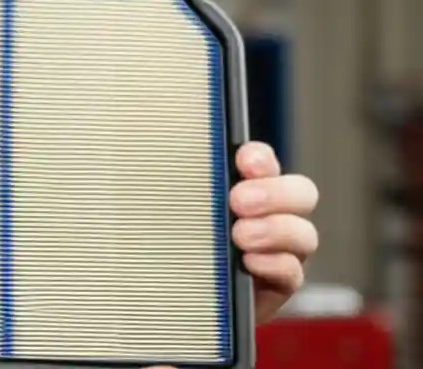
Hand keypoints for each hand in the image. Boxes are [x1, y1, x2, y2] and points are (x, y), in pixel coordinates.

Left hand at [132, 145, 316, 368]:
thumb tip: (157, 158)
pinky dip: (276, 264)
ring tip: (241, 237)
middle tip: (240, 202)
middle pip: (301, 192)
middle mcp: (267, 215)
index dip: (259, 158)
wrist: (161, 303)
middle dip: (275, 193)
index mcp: (240, 188)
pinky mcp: (276, 286)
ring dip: (276, 230)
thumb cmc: (159, 248)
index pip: (262, 162)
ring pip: (304, 234)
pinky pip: (293, 274)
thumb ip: (173, 190)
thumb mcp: (162, 214)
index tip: (243, 161)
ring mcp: (277, 251)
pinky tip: (250, 263)